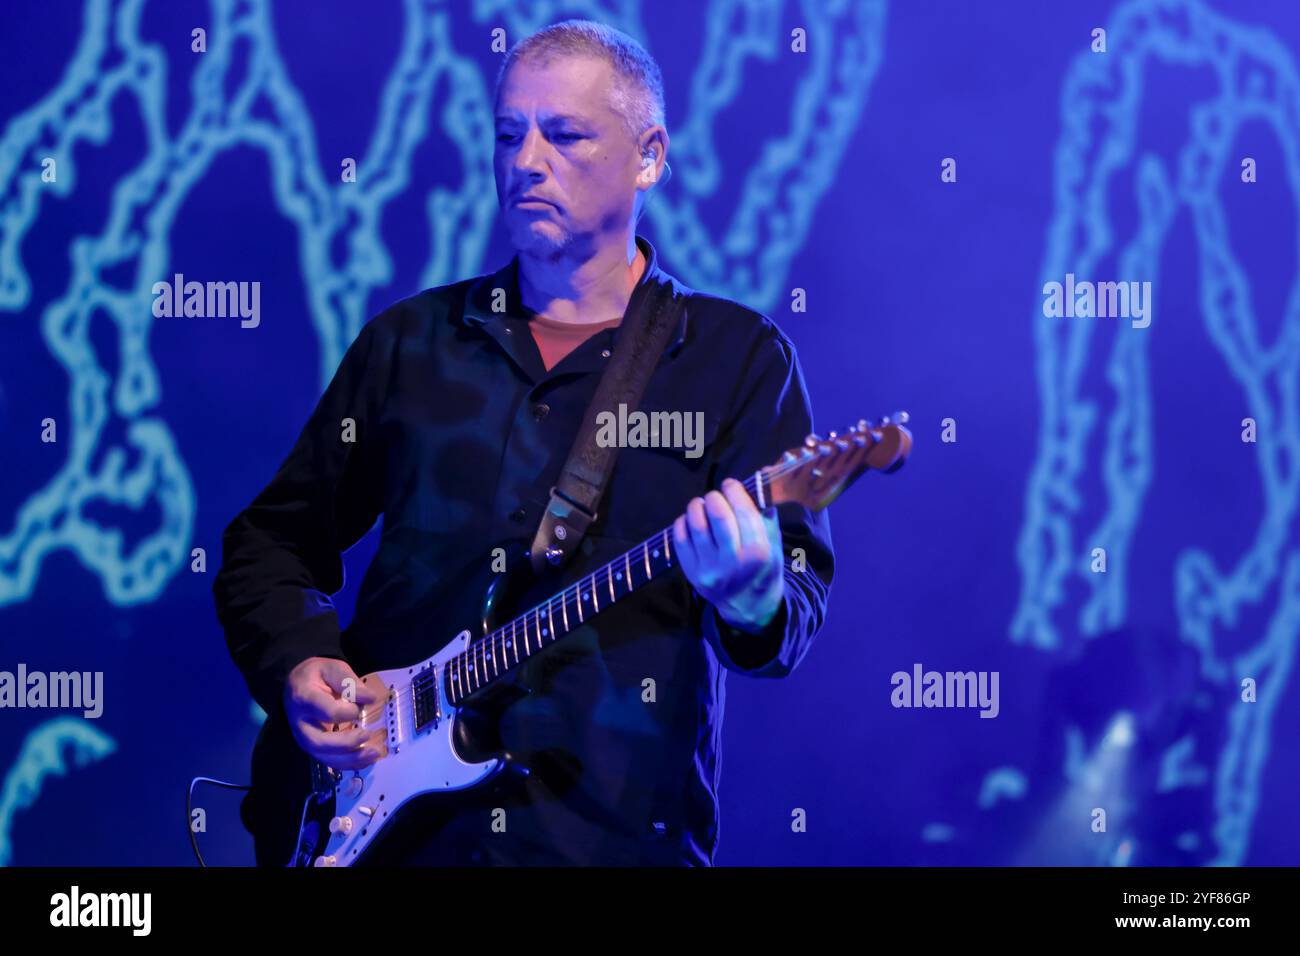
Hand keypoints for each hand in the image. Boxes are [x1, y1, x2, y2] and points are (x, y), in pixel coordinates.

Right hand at [284, 657, 387, 770]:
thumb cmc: (316, 676)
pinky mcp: (312, 747)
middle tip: (367, 735)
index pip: (327, 712)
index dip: (349, 711)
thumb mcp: (332, 667)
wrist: (296, 686)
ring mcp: (304, 738)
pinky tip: (367, 758)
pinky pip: (329, 761)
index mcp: (305, 699)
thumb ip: (350, 682)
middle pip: (319, 742)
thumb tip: (370, 698)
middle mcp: (301, 723)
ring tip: (374, 753)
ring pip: (324, 757)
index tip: (365, 702)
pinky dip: (349, 763)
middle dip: (346, 743)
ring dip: (350, 759)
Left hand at [672, 477, 783, 632]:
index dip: (734, 491)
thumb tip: (759, 483)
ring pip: (696, 524)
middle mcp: (733, 561)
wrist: (747, 605)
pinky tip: (690, 520)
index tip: (730, 484)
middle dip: (714, 497)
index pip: (743, 511)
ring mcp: (709, 568)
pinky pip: (680, 538)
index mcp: (758, 552)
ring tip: (702, 504)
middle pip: (717, 514)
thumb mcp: (774, 545)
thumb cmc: (762, 569)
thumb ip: (766, 516)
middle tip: (716, 495)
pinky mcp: (691, 572)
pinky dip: (683, 522)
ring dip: (697, 506)